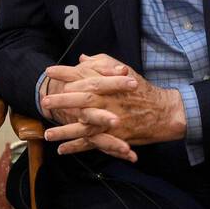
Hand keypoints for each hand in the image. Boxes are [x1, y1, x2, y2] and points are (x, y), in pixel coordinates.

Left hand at [41, 54, 186, 156]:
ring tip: (47, 134)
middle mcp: (109, 101)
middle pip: (84, 99)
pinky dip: (77, 147)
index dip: (66, 72)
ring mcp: (112, 120)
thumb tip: (83, 58)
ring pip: (86, 125)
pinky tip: (61, 150)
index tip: (49, 70)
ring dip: (65, 130)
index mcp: (110, 84)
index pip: (85, 75)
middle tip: (46, 101)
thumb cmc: (141, 90)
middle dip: (63, 100)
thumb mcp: (124, 71)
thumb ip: (102, 63)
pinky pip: (93, 143)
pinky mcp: (114, 136)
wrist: (163, 112)